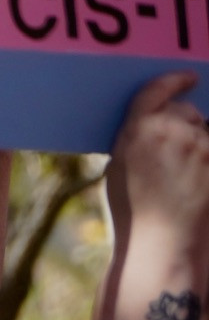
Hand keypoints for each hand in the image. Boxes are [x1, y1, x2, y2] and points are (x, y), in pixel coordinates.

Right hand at [108, 73, 208, 244]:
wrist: (163, 242)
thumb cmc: (134, 211)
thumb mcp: (119, 167)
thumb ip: (136, 139)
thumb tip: (152, 126)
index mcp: (137, 128)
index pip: (156, 90)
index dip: (173, 80)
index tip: (188, 77)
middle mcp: (169, 130)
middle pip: (187, 112)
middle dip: (186, 124)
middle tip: (180, 151)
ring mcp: (198, 146)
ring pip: (205, 132)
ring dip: (200, 145)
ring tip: (188, 175)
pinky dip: (207, 158)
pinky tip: (200, 179)